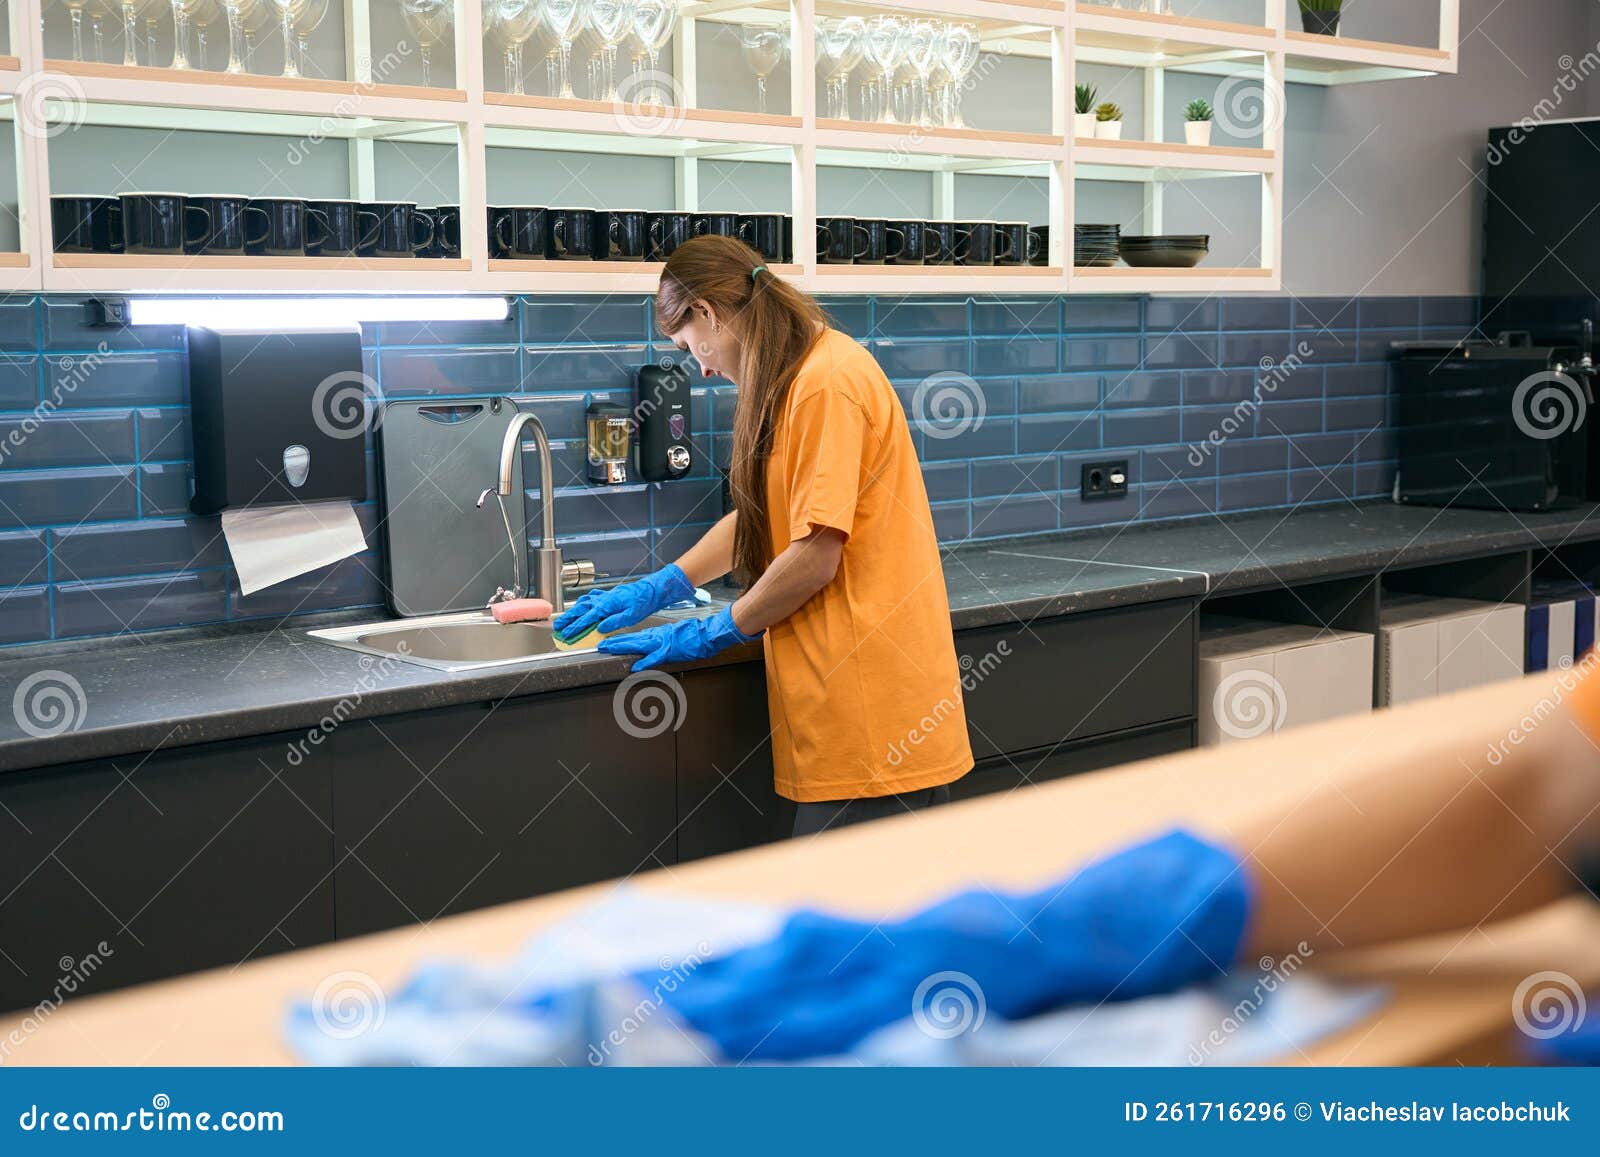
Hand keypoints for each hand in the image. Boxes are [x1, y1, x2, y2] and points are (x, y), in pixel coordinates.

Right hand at [553, 564, 693, 640]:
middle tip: (557, 627)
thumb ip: (614, 622)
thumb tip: (600, 628)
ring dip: (573, 611)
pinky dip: (583, 601)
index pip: (587, 618)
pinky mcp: (609, 595)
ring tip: (564, 618)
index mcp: (607, 604)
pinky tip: (581, 604)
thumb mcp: (631, 616)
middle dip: (568, 619)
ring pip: (584, 602)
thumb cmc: (644, 601)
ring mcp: (605, 596)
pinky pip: (591, 597)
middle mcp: (604, 599)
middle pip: (581, 609)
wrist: (652, 589)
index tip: (566, 634)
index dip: (575, 627)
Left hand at [597, 607, 759, 671]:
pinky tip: (634, 666)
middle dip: (616, 643)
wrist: (707, 634)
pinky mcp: (670, 651)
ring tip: (609, 649)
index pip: (636, 638)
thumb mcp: (675, 635)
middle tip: (601, 645)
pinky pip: (655, 658)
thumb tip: (651, 648)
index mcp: (659, 634)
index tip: (609, 642)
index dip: (621, 640)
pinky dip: (645, 662)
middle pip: (633, 640)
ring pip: (639, 645)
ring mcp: (663, 644)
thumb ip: (662, 641)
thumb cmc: (694, 635)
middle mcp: (658, 637)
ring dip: (623, 648)